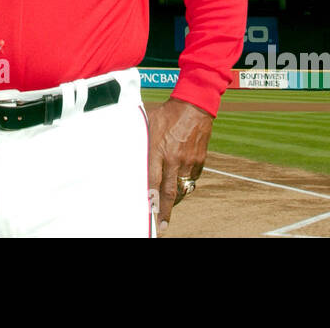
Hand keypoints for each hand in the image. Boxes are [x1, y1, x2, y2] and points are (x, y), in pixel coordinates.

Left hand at [147, 96, 212, 235]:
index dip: (151, 199)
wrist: (194, 105)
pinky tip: (182, 184)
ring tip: (170, 205)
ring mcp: (189, 160)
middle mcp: (174, 159)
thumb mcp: (149, 123)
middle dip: (166, 211)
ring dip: (176, 199)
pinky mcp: (200, 159)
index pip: (153, 181)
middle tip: (163, 224)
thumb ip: (141, 139)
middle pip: (170, 192)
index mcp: (158, 150)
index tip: (149, 212)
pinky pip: (193, 178)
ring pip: (183, 188)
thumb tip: (129, 150)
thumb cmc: (167, 113)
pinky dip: (187, 184)